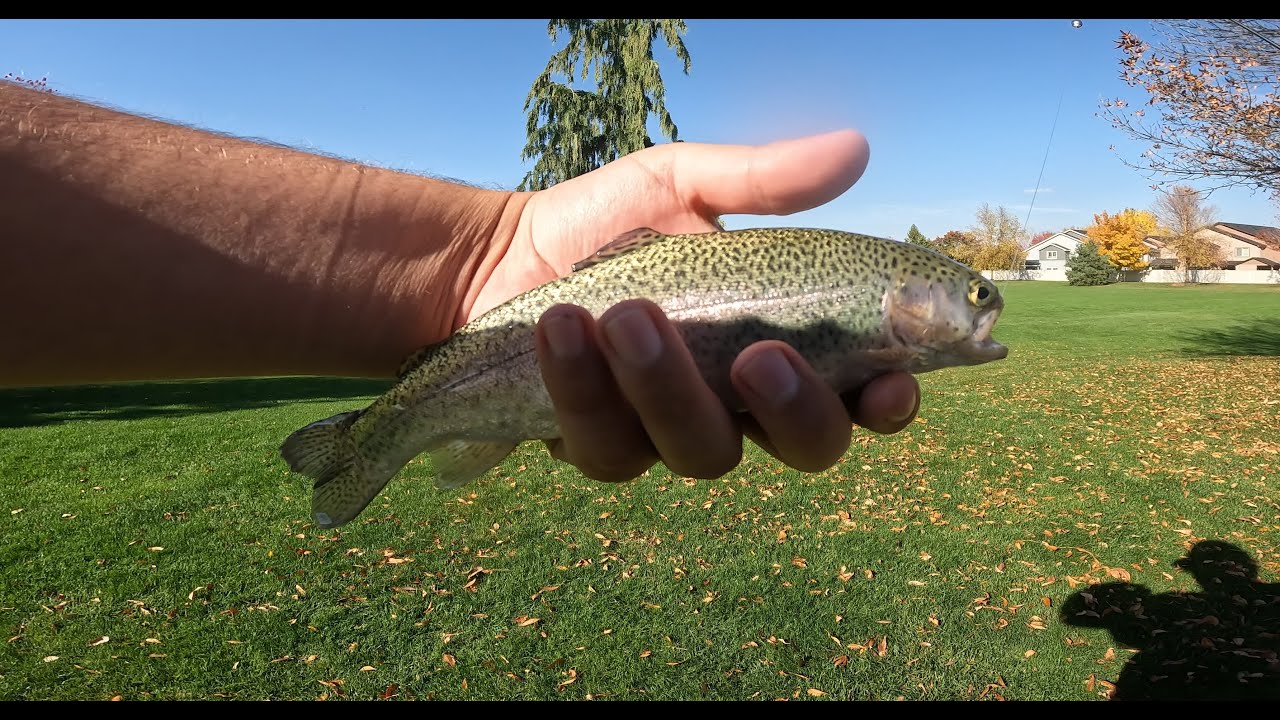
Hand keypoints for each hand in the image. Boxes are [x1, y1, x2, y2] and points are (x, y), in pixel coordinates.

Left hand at [475, 130, 921, 480]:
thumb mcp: (683, 185)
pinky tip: (561, 329)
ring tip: (629, 315)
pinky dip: (585, 385)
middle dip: (793, 410)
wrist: (499, 255)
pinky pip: (608, 446)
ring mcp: (667, 434)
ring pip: (701, 451)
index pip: (860, 394)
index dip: (887, 401)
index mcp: (780, 345)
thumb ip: (763, 180)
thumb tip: (855, 149)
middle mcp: (738, 404)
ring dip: (668, 385)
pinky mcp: (596, 447)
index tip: (891, 378)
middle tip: (759, 356)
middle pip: (805, 447)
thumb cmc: (606, 224)